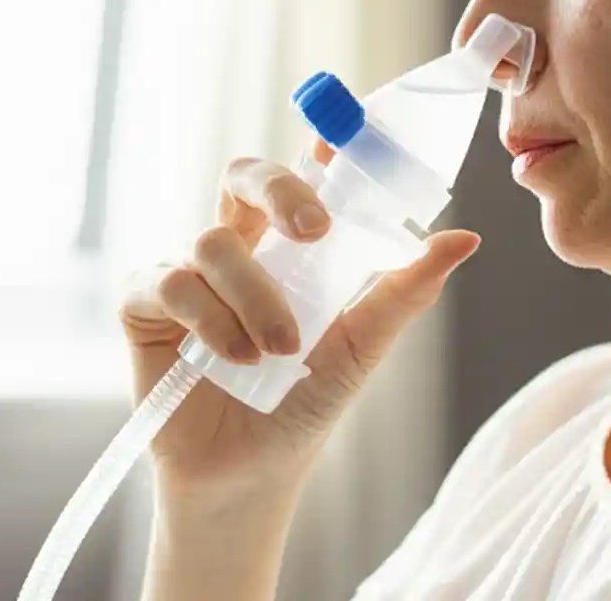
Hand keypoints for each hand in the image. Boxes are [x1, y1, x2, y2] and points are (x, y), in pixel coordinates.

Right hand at [119, 140, 479, 503]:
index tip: (338, 138)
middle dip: (281, 191)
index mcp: (286, 246)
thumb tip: (465, 238)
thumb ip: (405, 291)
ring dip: (255, 298)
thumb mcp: (362, 345)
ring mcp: (187, 272)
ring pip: (214, 244)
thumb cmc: (303, 403)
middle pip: (244, 177)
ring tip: (280, 352)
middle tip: (314, 231)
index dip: (314, 149)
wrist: (249, 473)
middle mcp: (236, 247)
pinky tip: (236, 358)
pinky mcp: (144, 305)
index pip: (299, 178)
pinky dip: (210, 318)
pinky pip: (171, 282)